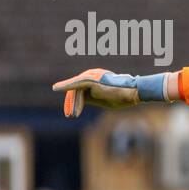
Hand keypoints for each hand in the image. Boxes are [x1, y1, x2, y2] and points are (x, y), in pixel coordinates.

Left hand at [51, 69, 168, 116]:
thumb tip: (81, 103)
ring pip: (75, 91)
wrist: (133, 92)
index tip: (72, 113)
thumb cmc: (123, 96)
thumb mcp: (105, 99)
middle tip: (69, 115)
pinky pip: (74, 84)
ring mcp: (90, 76)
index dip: (75, 102)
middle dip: (72, 103)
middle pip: (75, 90)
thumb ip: (92, 98)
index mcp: (95, 78)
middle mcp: (91, 74)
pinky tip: (56, 88)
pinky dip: (64, 86)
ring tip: (72, 115)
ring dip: (73, 104)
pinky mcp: (89, 80)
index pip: (80, 89)